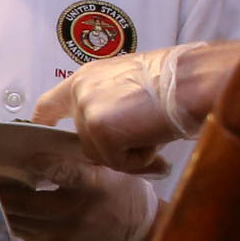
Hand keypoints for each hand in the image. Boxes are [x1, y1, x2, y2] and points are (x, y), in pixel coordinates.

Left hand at [0, 162, 157, 240]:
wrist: (136, 235)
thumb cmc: (121, 193)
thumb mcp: (110, 169)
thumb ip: (78, 160)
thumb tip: (37, 146)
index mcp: (96, 187)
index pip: (64, 174)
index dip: (40, 165)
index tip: (20, 156)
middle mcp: (78, 215)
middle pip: (27, 202)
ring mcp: (65, 236)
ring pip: (19, 219)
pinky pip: (24, 232)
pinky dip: (10, 218)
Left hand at [35, 42, 225, 173]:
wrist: (195, 79)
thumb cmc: (177, 81)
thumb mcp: (132, 87)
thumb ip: (111, 106)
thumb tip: (111, 135)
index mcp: (88, 78)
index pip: (50, 104)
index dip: (46, 122)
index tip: (44, 133)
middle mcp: (82, 91)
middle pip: (87, 141)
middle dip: (116, 148)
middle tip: (147, 136)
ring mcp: (88, 110)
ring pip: (103, 155)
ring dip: (132, 153)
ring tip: (155, 130)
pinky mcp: (101, 129)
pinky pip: (117, 162)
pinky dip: (141, 158)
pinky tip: (155, 136)